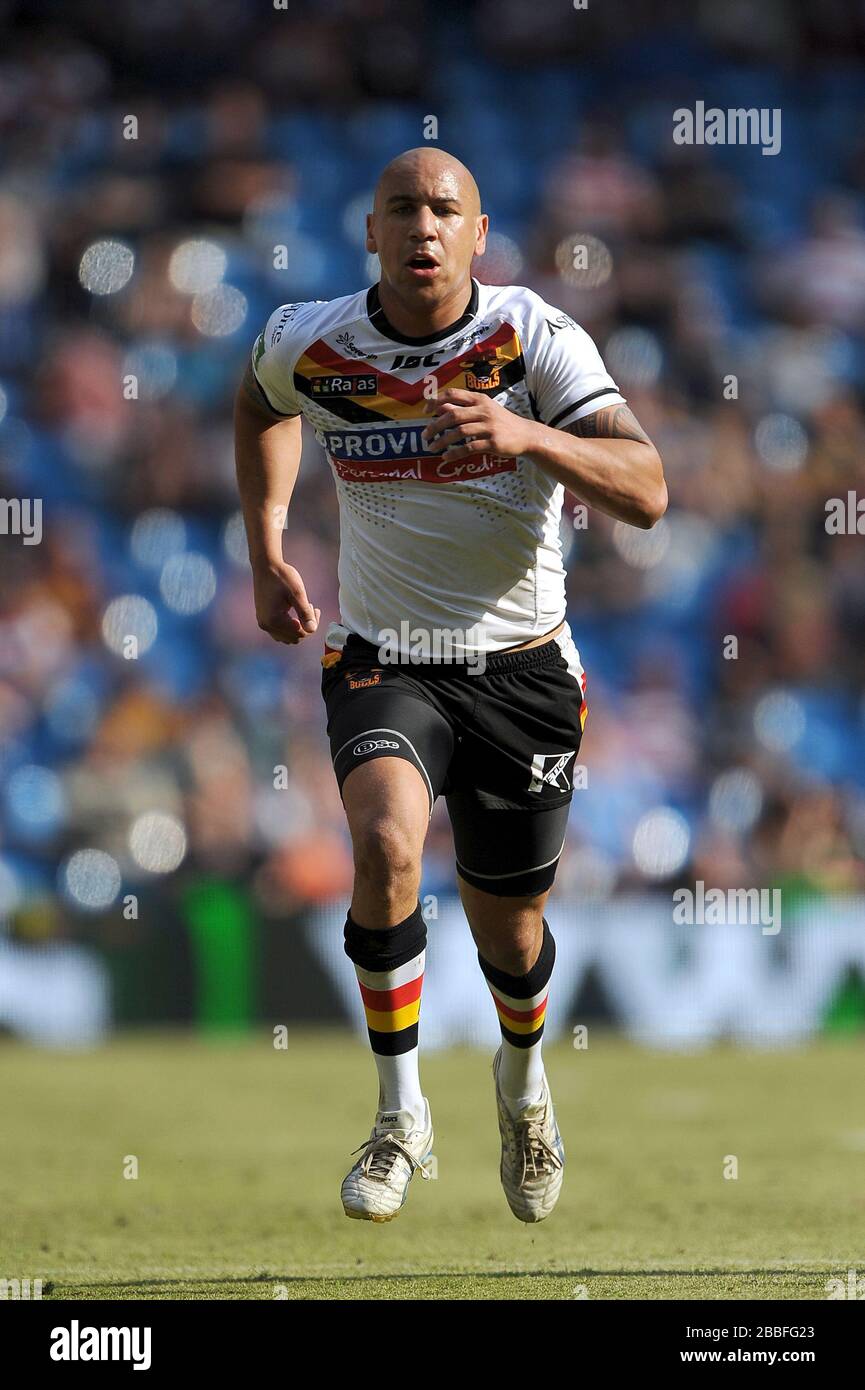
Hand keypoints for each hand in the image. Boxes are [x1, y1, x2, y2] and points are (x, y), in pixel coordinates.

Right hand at [252, 561, 319, 645]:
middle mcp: (266, 625)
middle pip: (294, 638)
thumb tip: (312, 630)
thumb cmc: (282, 577)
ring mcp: (263, 623)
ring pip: (286, 637)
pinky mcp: (263, 619)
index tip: (315, 608)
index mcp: (274, 620)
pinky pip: (279, 632)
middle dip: (305, 626)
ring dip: (297, 627)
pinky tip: (293, 612)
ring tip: (302, 609)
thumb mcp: (297, 593)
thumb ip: (305, 612)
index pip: (300, 634)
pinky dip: (289, 626)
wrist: (265, 566)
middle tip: (310, 608)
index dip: (312, 624)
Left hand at [421, 388, 535, 461]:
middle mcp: (484, 410)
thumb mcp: (483, 410)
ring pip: (459, 432)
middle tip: (425, 436)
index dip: (436, 400)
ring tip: (432, 447)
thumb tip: (439, 408)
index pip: (453, 394)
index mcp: (479, 400)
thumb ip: (462, 408)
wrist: (526, 435)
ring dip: (442, 441)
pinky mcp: (493, 442)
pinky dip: (455, 453)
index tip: (425, 411)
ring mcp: (489, 426)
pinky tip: (446, 457)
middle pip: (453, 415)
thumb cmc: (501, 422)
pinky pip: (469, 447)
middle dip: (435, 426)